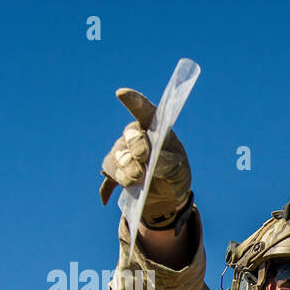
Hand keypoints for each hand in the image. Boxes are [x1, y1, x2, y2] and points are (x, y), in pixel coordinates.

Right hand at [98, 88, 191, 226]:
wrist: (167, 196)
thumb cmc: (175, 174)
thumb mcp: (179, 169)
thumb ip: (169, 163)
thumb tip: (155, 161)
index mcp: (157, 129)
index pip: (144, 110)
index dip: (133, 101)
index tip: (122, 94)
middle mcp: (137, 135)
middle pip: (130, 135)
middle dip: (136, 146)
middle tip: (144, 159)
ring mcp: (124, 149)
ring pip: (118, 153)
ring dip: (127, 167)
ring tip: (139, 178)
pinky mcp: (115, 166)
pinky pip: (110, 168)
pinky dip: (118, 178)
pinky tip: (127, 185)